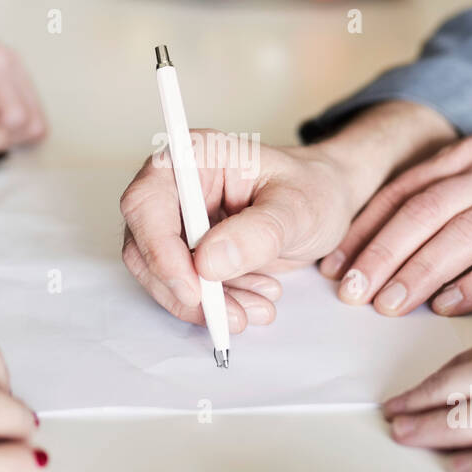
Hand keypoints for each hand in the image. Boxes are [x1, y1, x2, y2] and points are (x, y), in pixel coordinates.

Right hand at [120, 101, 455, 331]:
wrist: (327, 202)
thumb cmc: (313, 189)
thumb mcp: (297, 209)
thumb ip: (257, 233)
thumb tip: (208, 261)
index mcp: (194, 156)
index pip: (147, 203)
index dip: (160, 250)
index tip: (194, 287)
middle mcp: (176, 186)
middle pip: (144, 247)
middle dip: (184, 289)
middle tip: (228, 315)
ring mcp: (179, 221)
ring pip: (161, 275)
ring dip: (203, 304)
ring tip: (255, 309)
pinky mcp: (189, 251)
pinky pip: (184, 287)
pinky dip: (214, 305)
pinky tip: (253, 301)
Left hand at [324, 121, 471, 316]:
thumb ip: (448, 192)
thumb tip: (387, 237)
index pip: (404, 190)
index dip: (364, 228)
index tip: (332, 263)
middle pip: (425, 210)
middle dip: (380, 252)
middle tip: (349, 291)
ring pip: (464, 232)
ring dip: (420, 270)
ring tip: (388, 305)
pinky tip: (450, 305)